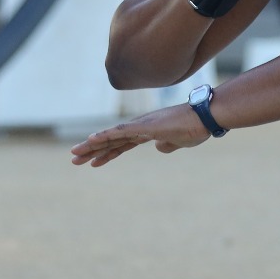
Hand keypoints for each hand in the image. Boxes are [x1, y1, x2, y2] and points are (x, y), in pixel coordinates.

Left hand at [69, 103, 210, 167]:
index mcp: (147, 131)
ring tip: (75, 154)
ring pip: (111, 136)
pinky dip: (105, 136)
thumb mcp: (179, 142)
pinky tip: (92, 140)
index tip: (92, 162)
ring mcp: (141, 125)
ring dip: (92, 145)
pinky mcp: (145, 126)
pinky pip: (121, 132)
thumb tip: (158, 148)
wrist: (206, 117)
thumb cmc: (196, 127)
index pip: (121, 143)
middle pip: (111, 140)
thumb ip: (168, 145)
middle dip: (92, 150)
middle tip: (74, 159)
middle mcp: (140, 126)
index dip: (106, 152)